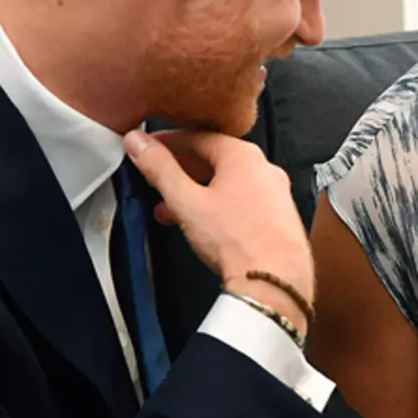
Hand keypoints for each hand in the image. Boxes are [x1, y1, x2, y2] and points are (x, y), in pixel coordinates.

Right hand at [124, 129, 313, 331]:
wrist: (275, 280)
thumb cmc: (239, 241)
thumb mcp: (187, 201)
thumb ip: (160, 169)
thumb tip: (140, 144)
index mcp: (244, 155)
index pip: (198, 137)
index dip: (166, 142)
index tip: (148, 147)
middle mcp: (264, 169)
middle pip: (213, 159)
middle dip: (179, 170)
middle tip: (156, 178)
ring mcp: (274, 192)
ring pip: (226, 182)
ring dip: (195, 192)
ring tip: (171, 209)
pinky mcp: (277, 216)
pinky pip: (241, 201)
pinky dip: (216, 206)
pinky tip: (200, 225)